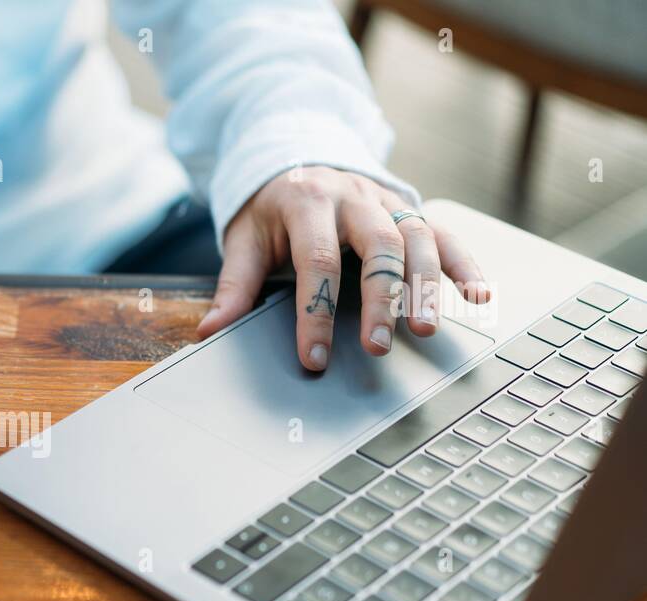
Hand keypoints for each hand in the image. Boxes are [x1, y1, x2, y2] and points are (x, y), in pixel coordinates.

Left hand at [196, 167, 491, 369]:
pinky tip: (479, 296)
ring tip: (426, 330)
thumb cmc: (270, 209)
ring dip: (427, 285)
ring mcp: (387, 200)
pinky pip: (445, 234)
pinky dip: (464, 264)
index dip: (316, 312)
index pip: (315, 261)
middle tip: (378, 346)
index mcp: (307, 203)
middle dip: (380, 299)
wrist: (298, 155)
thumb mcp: (244, 239)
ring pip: (418, 238)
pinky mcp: (410, 210)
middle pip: (377, 246)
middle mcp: (353, 197)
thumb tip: (209, 330)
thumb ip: (235, 285)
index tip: (315, 357)